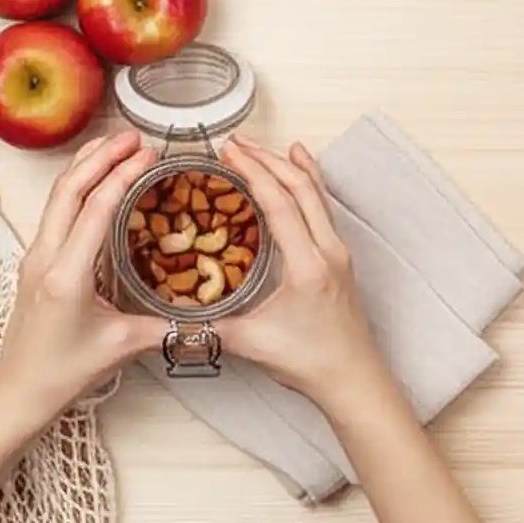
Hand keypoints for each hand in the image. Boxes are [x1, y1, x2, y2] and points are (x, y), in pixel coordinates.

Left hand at [0, 131, 168, 429]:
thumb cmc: (66, 371)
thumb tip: (211, 317)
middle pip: (68, 189)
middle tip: (133, 137)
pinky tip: (96, 180)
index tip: (147, 154)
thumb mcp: (124, 346)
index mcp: (67, 273)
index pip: (96, 209)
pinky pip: (56, 211)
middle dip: (100, 157)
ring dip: (85, 165)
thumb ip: (168, 324)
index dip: (122, 176)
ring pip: (57, 195)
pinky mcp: (37, 261)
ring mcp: (36, 256)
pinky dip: (77, 186)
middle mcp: (46, 256)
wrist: (20, 389)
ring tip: (114, 144)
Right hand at [216, 137, 383, 408]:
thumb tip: (169, 316)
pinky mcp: (341, 258)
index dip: (253, 174)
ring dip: (289, 167)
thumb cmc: (310, 363)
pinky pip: (324, 208)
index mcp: (308, 265)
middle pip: (300, 189)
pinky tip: (303, 168)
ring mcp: (339, 252)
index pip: (280, 204)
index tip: (229, 152)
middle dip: (267, 160)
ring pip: (317, 195)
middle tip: (236, 143)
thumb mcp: (252, 343)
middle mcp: (329, 250)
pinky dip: (310, 183)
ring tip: (265, 146)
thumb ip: (210, 326)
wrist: (354, 379)